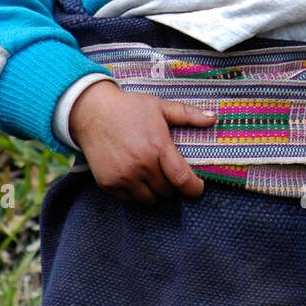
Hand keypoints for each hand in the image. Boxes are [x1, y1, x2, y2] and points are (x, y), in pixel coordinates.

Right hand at [68, 80, 217, 202]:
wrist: (91, 112)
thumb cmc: (129, 108)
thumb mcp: (160, 106)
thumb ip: (188, 114)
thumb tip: (214, 118)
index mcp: (158, 147)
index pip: (182, 179)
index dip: (194, 188)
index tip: (197, 188)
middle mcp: (141, 164)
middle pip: (167, 191)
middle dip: (172, 185)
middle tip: (167, 172)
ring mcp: (124, 176)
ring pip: (149, 199)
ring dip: (154, 191)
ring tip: (152, 176)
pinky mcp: (108, 183)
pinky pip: (129, 199)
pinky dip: (135, 192)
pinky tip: (135, 177)